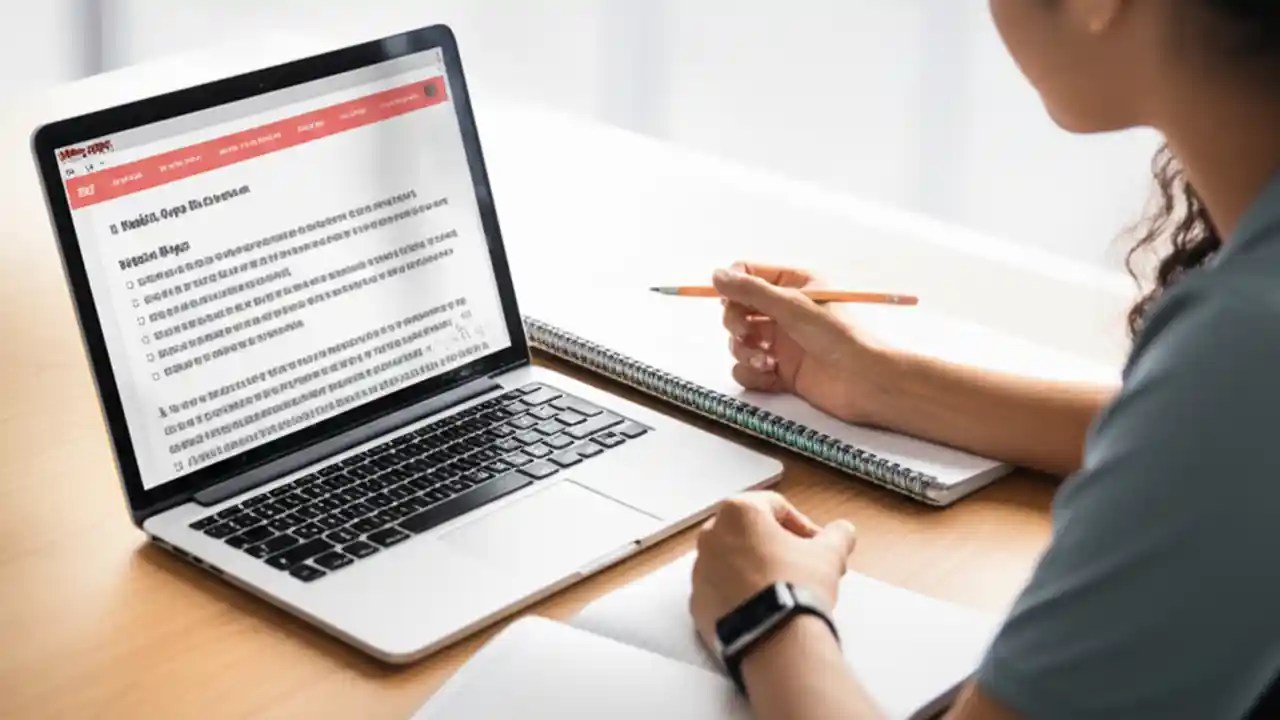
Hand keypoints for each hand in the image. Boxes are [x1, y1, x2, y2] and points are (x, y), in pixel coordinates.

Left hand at [689, 491, 856, 653]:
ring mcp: (700, 570)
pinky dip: (739, 594)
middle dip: (776, 545)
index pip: (775, 506)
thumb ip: (837, 535)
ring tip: (783, 589)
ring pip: (732, 560)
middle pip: (749, 532)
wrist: (774, 639)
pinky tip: (763, 607)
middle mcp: (711, 536)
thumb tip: (842, 531)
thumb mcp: (829, 554)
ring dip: (756, 568)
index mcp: (738, 512)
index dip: (802, 524)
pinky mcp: (697, 602)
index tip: (816, 543)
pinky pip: (720, 590)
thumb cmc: (796, 588)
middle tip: (800, 564)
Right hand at [713, 262, 896, 424]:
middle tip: (745, 333)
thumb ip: (751, 291)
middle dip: (735, 323)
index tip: (728, 301)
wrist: (865, 382)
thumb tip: (716, 275)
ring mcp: (781, 342)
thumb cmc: (839, 337)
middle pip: (737, 309)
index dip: (733, 287)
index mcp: (793, 285)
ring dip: (744, 351)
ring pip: (739, 341)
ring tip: (765, 360)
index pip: (748, 274)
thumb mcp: (792, 305)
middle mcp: (784, 311)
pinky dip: (752, 373)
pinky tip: (770, 374)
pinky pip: (747, 369)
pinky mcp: (780, 371)